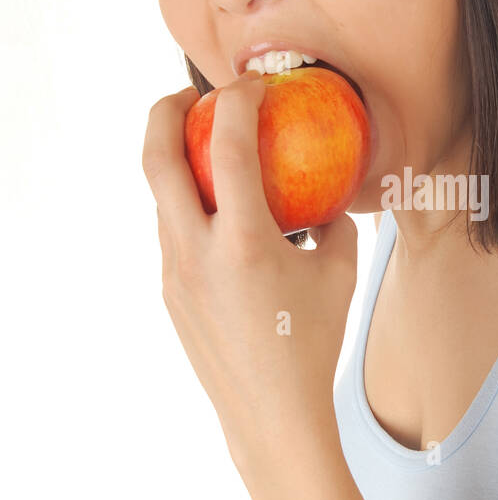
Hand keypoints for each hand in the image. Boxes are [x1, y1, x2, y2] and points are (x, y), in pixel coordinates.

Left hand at [141, 72, 357, 474]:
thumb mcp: (340, 271)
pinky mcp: (170, 293)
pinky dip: (189, 207)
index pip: (227, 144)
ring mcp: (175, 273)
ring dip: (176, 163)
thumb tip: (328, 186)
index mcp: (243, 241)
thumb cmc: (315, 343)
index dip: (237, 99)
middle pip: (155, 158)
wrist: (273, 415)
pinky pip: (173, 234)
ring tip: (206, 152)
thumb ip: (331, 221)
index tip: (252, 84)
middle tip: (189, 95)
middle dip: (165, 111)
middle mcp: (196, 252)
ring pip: (160, 197)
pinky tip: (220, 214)